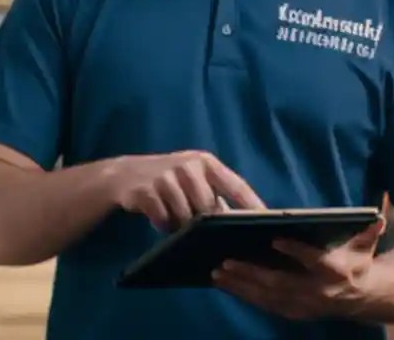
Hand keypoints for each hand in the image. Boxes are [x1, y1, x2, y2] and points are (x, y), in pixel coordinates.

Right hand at [109, 150, 264, 231]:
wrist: (125, 174)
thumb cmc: (169, 179)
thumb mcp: (194, 179)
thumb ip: (216, 196)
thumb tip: (243, 222)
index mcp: (206, 162)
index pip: (237, 185)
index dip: (253, 205)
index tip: (268, 223)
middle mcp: (189, 165)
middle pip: (209, 206)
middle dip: (206, 223)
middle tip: (201, 232)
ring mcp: (166, 176)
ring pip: (185, 216)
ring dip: (182, 225)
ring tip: (176, 223)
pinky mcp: (147, 191)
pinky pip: (163, 219)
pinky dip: (164, 225)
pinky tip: (160, 220)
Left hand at [212, 217, 387, 320]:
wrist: (366, 297)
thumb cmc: (359, 260)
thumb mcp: (367, 243)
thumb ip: (368, 229)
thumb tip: (376, 215)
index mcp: (335, 270)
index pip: (314, 260)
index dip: (296, 251)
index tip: (276, 238)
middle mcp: (317, 291)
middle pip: (281, 283)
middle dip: (252, 273)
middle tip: (227, 261)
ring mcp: (304, 305)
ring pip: (268, 298)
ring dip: (241, 287)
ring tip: (217, 273)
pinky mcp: (294, 313)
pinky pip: (265, 306)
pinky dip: (245, 296)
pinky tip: (225, 285)